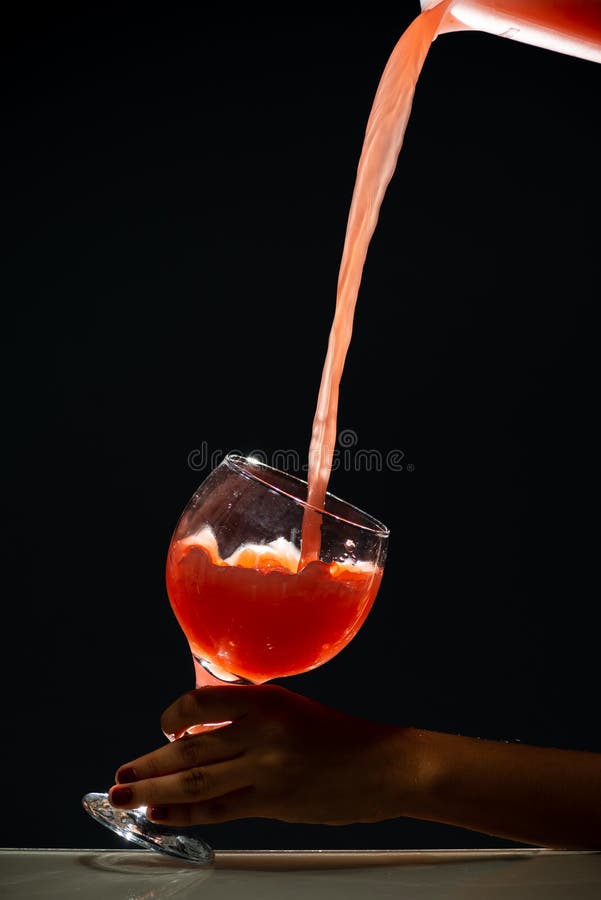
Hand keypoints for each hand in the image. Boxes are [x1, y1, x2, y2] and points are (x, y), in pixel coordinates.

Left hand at [109, 684, 411, 826]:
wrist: (385, 765)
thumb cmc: (339, 737)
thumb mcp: (292, 710)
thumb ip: (250, 719)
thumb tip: (202, 736)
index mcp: (266, 698)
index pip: (200, 702)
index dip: (172, 717)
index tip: (163, 729)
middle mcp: (262, 730)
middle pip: (190, 747)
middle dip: (148, 764)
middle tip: (119, 775)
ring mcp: (266, 768)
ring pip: (196, 780)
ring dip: (154, 790)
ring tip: (124, 796)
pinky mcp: (273, 801)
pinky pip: (218, 809)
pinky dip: (185, 814)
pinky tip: (162, 815)